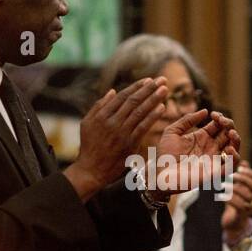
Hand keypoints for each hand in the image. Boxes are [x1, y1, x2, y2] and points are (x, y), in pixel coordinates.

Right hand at [66, 77, 169, 198]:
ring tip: (165, 89)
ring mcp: (121, 133)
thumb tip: (113, 91)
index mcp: (102, 115)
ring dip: (154, 99)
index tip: (148, 80)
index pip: (122, 97)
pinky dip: (153, 116)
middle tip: (162, 80)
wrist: (91, 170)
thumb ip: (99, 106)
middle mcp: (112, 122)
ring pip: (140, 112)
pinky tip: (162, 108)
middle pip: (133, 101)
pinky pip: (143, 127)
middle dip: (149, 89)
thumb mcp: (87, 123)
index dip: (136, 87)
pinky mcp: (129, 144)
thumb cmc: (89, 146)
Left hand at [152, 110, 240, 195]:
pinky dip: (235, 158)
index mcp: (202, 137)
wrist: (160, 175)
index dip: (220, 117)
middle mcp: (210, 148)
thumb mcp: (172, 132)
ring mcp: (213, 159)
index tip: (214, 114)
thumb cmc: (164, 155)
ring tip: (231, 133)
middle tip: (222, 121)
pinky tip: (229, 149)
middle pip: (229, 134)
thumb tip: (205, 110)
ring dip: (237, 139)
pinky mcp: (214, 172)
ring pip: (234, 148)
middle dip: (229, 125)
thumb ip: (187, 120)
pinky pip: (231, 166)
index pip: (218, 125)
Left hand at [220, 164, 251, 238]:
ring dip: (234, 188)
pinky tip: (220, 196)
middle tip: (231, 175)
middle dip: (243, 178)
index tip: (240, 167)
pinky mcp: (241, 215)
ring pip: (246, 196)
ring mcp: (250, 208)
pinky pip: (239, 206)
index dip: (251, 173)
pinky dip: (229, 199)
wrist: (234, 223)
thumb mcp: (239, 188)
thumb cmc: (236, 203)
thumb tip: (244, 161)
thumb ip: (242, 176)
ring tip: (222, 185)